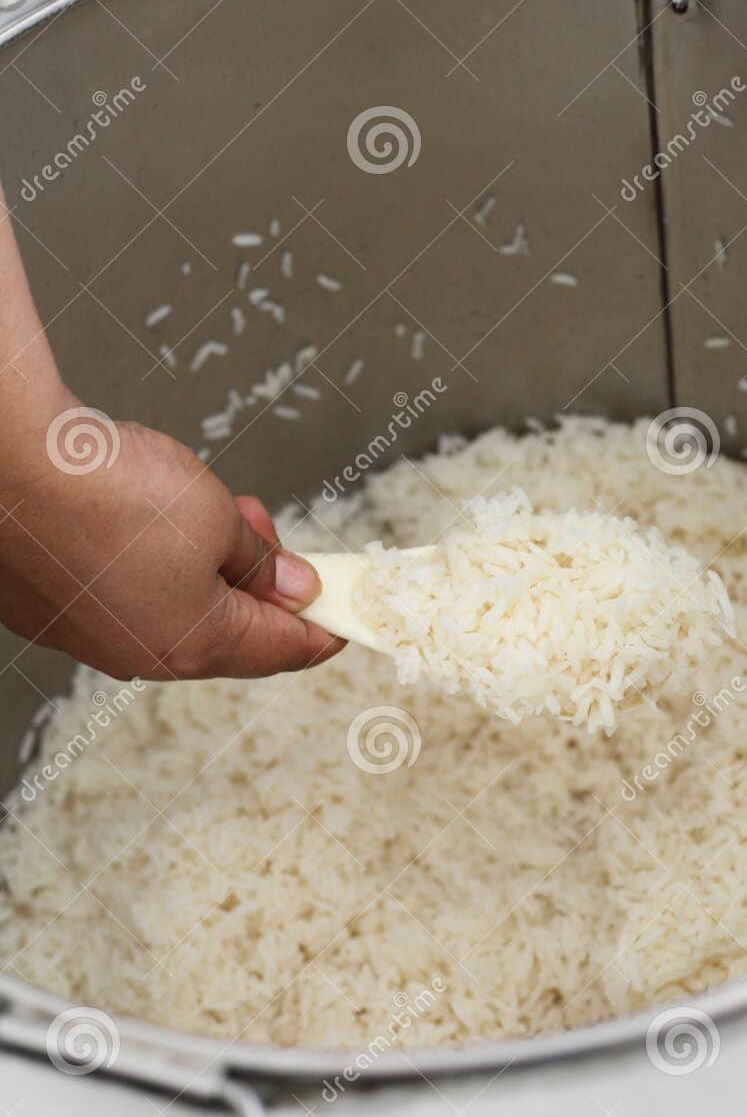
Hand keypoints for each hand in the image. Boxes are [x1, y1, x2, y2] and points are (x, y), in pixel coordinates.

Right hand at [0, 390, 344, 681]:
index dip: (322, 628)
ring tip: (197, 508)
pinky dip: (148, 568)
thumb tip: (289, 585)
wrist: (8, 461)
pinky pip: (122, 599)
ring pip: (171, 614)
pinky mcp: (50, 610)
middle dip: (258, 586)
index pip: (283, 649)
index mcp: (194, 644)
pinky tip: (140, 520)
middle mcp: (139, 654)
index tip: (344, 614)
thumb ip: (259, 559)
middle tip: (264, 532)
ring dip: (202, 571)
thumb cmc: (107, 488)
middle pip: (226, 634)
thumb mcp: (218, 515)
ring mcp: (89, 636)